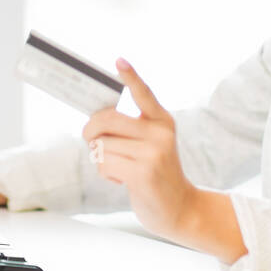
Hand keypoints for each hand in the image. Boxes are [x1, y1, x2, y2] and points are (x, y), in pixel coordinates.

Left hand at [82, 57, 200, 243]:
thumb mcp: (152, 144)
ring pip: (101, 144)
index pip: (143, 93)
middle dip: (90, 131)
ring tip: (119, 167)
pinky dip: (105, 173)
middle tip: (93, 141)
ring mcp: (153, 153)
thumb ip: (131, 129)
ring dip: (100, 158)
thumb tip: (95, 119)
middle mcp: (160, 133)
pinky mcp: (143, 173)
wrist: (180, 209)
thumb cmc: (156, 173)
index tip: (119, 61)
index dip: (130, 77)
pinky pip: (104, 164)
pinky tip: (122, 179)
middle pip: (106, 119)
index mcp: (162, 120)